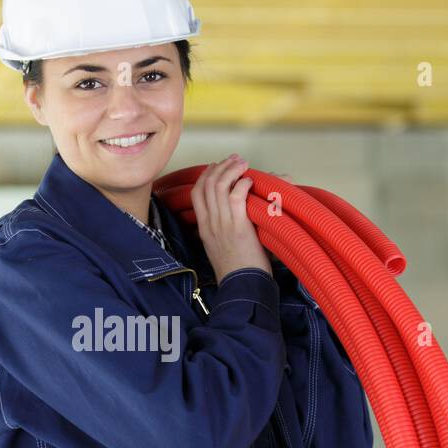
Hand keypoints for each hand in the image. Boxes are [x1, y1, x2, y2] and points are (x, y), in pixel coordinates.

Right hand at [191, 153, 271, 284]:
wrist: (242, 287)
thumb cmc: (238, 271)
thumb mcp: (223, 248)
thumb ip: (227, 229)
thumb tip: (240, 214)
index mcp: (204, 228)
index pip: (196, 193)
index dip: (205, 175)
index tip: (216, 167)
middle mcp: (210, 224)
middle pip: (207, 185)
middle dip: (220, 167)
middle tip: (235, 160)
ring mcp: (222, 224)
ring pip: (219, 186)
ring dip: (232, 170)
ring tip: (243, 164)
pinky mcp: (238, 227)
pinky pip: (235, 196)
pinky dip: (243, 184)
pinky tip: (250, 182)